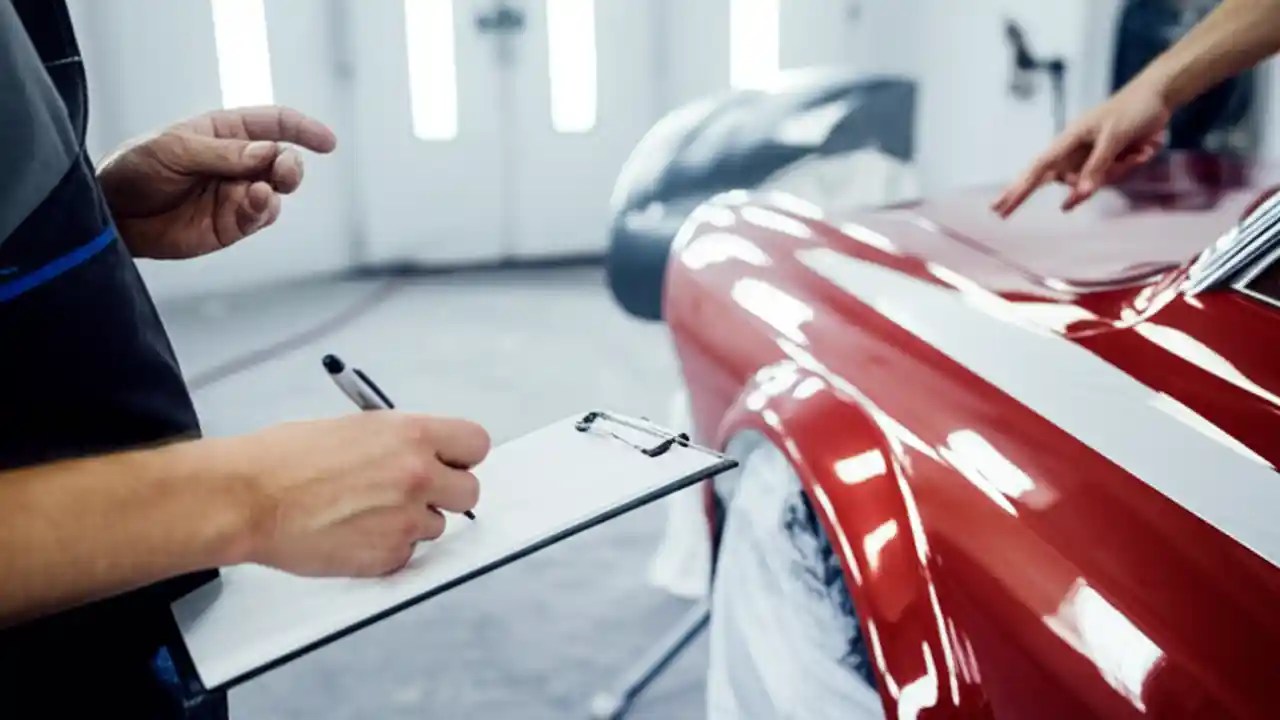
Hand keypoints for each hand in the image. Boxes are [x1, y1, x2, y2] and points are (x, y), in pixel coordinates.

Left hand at [97, 106, 336, 258]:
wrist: (112, 215)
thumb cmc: (135, 169)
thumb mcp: (174, 149)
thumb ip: (223, 152)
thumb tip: (268, 152)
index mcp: (225, 132)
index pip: (274, 124)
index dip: (303, 129)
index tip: (327, 142)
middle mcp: (238, 162)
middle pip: (284, 158)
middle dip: (291, 163)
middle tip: (284, 169)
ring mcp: (237, 194)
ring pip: (279, 190)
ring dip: (278, 187)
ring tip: (261, 190)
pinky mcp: (232, 224)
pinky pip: (262, 216)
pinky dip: (265, 210)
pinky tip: (255, 203)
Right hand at [237, 412, 488, 576]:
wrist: (249, 498)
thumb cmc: (286, 458)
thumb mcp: (356, 427)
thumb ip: (399, 442)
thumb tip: (420, 453)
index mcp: (412, 436)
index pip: (476, 444)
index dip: (461, 456)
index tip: (449, 462)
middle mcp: (418, 477)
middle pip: (468, 493)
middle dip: (445, 494)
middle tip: (413, 493)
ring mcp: (406, 521)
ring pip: (436, 527)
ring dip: (411, 523)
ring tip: (366, 513)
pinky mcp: (388, 557)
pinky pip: (406, 555)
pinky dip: (387, 548)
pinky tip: (354, 534)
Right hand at [992, 79, 1169, 217]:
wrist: (1158, 97)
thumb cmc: (1133, 110)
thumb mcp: (1115, 136)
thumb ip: (1097, 166)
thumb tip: (1080, 195)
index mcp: (1069, 140)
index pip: (1038, 169)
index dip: (1018, 189)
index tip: (1000, 206)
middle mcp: (1074, 152)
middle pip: (1051, 179)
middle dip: (1029, 193)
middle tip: (998, 213)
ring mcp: (1089, 159)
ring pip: (1090, 183)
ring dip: (1117, 171)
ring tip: (1140, 149)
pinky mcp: (1106, 164)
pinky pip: (1109, 179)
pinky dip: (1127, 167)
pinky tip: (1141, 152)